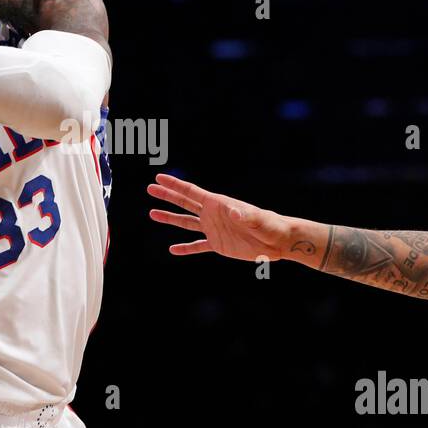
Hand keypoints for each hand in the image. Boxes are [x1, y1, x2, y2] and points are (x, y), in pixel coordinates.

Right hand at [147, 173, 289, 261]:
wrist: (278, 241)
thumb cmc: (270, 225)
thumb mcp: (258, 219)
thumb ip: (244, 216)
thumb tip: (234, 213)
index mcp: (219, 204)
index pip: (192, 192)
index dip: (175, 185)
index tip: (159, 178)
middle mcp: (213, 215)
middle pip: (184, 203)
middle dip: (167, 196)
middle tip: (149, 188)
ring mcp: (214, 229)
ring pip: (186, 223)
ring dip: (170, 218)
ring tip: (152, 214)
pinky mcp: (218, 244)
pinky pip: (197, 246)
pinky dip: (185, 248)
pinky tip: (172, 249)